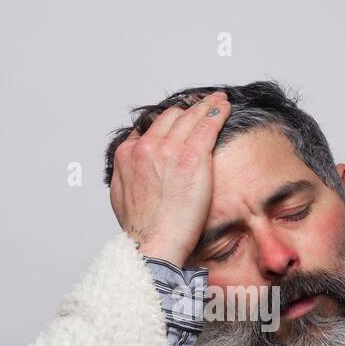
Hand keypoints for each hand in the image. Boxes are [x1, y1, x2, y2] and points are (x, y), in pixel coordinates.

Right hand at [109, 90, 230, 266]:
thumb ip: (127, 174)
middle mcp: (147, 146)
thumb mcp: (120, 195)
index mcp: (128, 154)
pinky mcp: (193, 157)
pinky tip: (224, 106)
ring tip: (217, 102)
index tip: (179, 121)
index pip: (151, 127)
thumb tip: (133, 168)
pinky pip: (208, 124)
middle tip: (201, 108)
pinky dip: (217, 111)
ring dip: (204, 106)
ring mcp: (170, 150)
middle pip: (171, 117)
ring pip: (190, 116)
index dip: (168, 123)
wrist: (153, 244)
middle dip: (188, 112)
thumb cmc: (141, 229)